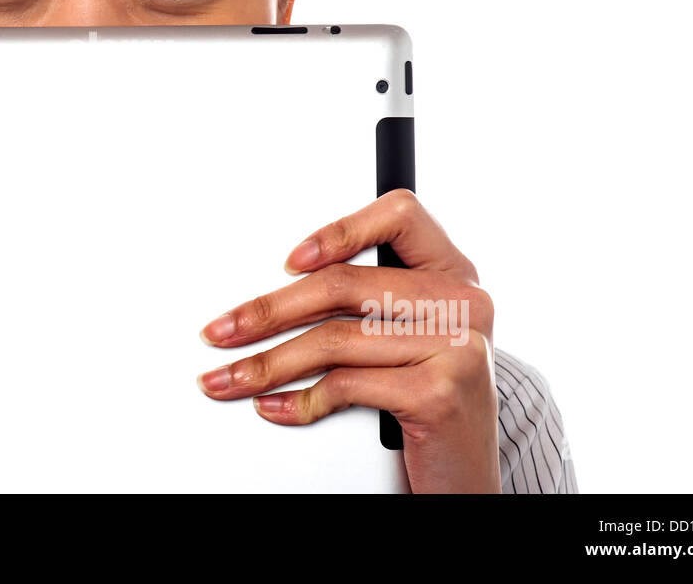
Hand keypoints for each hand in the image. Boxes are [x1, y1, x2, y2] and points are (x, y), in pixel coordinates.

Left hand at [196, 189, 499, 492]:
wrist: (469, 476)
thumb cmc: (433, 400)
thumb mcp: (414, 337)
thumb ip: (371, 302)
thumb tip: (277, 295)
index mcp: (454, 274)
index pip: (400, 215)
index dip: (339, 232)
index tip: (287, 261)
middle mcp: (463, 302)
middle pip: (343, 285)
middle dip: (268, 311)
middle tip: (223, 331)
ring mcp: (456, 346)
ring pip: (333, 339)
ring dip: (268, 363)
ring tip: (231, 378)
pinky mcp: (439, 392)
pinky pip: (344, 385)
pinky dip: (298, 400)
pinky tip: (274, 407)